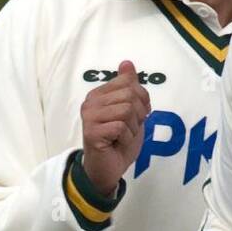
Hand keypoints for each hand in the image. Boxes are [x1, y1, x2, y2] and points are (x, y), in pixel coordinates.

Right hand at [80, 59, 149, 195]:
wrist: (108, 168)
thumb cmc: (119, 139)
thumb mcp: (131, 110)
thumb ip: (129, 87)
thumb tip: (127, 63)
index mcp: (100, 94)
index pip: (130, 84)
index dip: (142, 101)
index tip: (134, 115)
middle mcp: (91, 102)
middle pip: (130, 96)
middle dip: (138, 115)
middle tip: (128, 128)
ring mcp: (89, 117)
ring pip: (127, 111)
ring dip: (132, 128)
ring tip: (121, 136)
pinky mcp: (91, 132)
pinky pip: (121, 127)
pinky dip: (126, 138)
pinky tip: (116, 143)